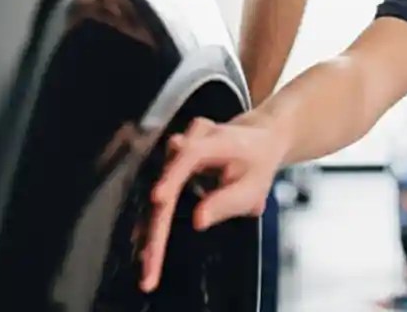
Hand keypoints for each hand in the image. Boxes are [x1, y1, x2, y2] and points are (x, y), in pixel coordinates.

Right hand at [139, 115, 286, 291]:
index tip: (158, 198)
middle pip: (168, 183)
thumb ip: (228, 202)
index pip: (191, 154)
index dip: (172, 176)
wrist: (257, 140)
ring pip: (161, 195)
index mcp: (217, 140)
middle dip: (159, 227)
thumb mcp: (254, 186)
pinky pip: (162, 199)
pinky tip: (150, 253)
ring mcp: (178, 149)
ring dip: (153, 231)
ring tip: (149, 267)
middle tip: (151, 266)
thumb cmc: (257, 165)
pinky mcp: (171, 165)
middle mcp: (192, 139)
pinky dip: (157, 226)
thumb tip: (199, 220)